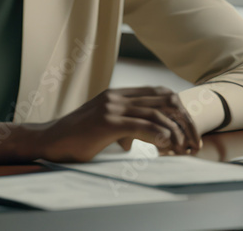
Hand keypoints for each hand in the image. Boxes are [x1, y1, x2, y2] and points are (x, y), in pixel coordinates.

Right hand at [37, 86, 201, 161]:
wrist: (48, 141)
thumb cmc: (75, 139)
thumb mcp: (103, 128)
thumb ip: (121, 127)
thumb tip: (134, 141)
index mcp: (119, 94)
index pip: (160, 93)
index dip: (179, 110)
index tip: (189, 131)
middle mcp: (118, 96)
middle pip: (165, 100)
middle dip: (185, 120)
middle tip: (194, 142)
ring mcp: (113, 107)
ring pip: (158, 113)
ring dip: (177, 133)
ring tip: (184, 149)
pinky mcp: (107, 122)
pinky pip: (143, 125)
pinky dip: (160, 135)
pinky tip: (167, 146)